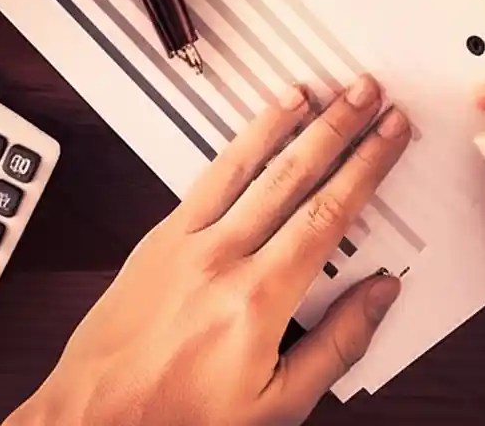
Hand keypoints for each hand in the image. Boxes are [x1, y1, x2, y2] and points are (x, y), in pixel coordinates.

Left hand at [6, 76, 410, 425]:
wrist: (96, 420)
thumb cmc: (181, 418)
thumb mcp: (278, 403)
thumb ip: (337, 343)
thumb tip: (378, 294)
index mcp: (259, 299)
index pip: (329, 213)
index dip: (366, 166)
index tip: (388, 135)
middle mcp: (221, 259)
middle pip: (292, 176)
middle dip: (337, 128)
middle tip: (365, 93)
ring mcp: (184, 243)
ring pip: (243, 166)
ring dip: (283, 123)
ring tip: (314, 92)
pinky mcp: (156, 241)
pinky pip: (202, 181)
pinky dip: (234, 149)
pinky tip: (252, 135)